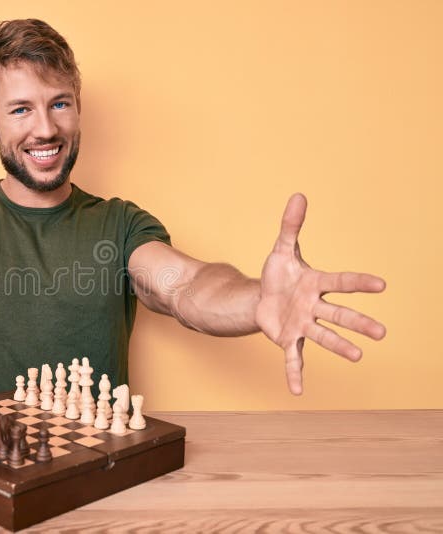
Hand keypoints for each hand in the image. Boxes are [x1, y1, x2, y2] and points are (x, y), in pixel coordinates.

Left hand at [255, 194, 385, 394]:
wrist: (261, 296)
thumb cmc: (279, 274)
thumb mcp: (282, 249)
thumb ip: (291, 225)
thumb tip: (298, 195)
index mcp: (316, 284)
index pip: (340, 282)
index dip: (359, 283)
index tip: (381, 285)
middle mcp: (314, 307)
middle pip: (339, 315)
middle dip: (358, 323)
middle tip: (382, 332)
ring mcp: (303, 325)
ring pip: (323, 337)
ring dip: (340, 347)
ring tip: (359, 358)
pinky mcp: (288, 339)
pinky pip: (293, 358)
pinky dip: (295, 374)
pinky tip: (297, 391)